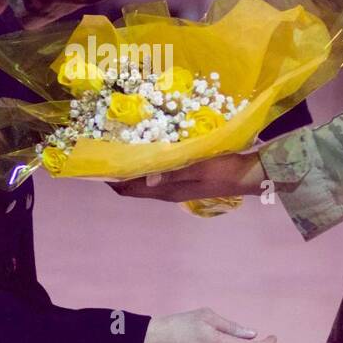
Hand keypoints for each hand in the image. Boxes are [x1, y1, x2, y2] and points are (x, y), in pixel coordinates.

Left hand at [109, 151, 267, 203]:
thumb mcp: (198, 168)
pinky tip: (144, 153)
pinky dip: (145, 166)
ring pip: (143, 181)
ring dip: (130, 169)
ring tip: (117, 150)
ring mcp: (174, 187)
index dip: (111, 180)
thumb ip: (172, 172)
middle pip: (133, 187)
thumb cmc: (224, 170)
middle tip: (103, 151)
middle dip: (117, 173)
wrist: (248, 176)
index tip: (95, 165)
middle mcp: (166, 192)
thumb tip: (145, 177)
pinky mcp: (182, 180)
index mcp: (167, 191)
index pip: (130, 190)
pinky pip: (156, 175)